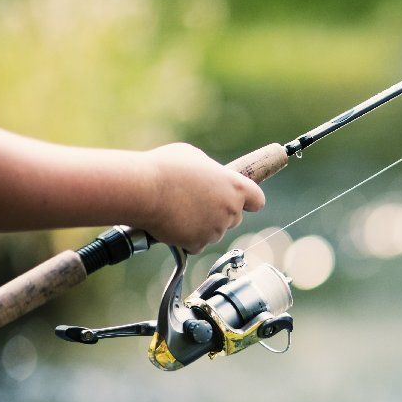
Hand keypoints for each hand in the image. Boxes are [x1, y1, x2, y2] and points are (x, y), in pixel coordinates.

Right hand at [137, 143, 265, 252]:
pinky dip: (186, 239)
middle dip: (220, 214)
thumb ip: (210, 172)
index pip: (257, 200)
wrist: (144, 189)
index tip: (243, 202)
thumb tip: (208, 177)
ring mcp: (216, 229)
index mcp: (235, 187)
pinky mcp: (198, 243)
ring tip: (178, 210)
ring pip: (214, 232)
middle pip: (235, 218)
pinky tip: (173, 225)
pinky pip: (196, 244)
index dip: (250, 201)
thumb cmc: (166, 168)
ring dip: (201, 226)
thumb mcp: (194, 157)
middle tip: (197, 204)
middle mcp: (230, 210)